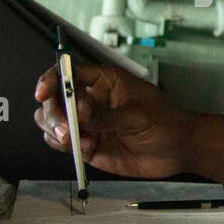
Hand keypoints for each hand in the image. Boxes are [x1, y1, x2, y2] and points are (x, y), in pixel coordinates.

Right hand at [34, 63, 223, 182]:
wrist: (179, 150)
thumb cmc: (167, 123)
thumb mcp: (139, 116)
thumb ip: (107, 116)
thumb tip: (79, 112)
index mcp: (105, 82)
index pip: (69, 73)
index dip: (52, 80)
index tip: (44, 92)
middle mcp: (91, 100)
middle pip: (54, 99)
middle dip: (54, 114)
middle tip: (67, 129)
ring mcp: (87, 122)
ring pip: (52, 121)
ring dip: (57, 131)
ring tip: (79, 142)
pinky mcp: (87, 143)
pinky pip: (61, 142)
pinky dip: (64, 146)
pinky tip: (86, 148)